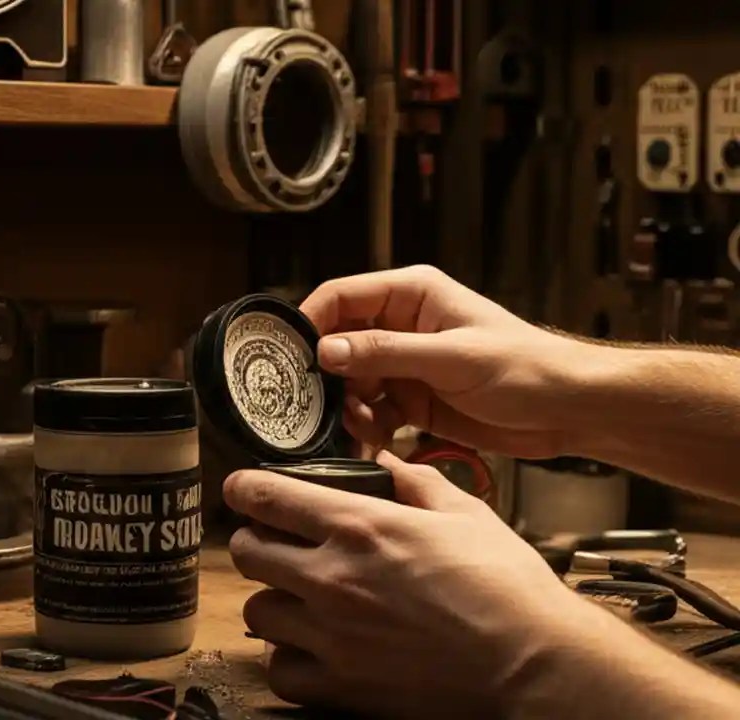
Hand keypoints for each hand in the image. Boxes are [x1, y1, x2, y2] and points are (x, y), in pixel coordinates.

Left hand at [227, 452, 587, 716]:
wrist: (534, 667)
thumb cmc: (508, 591)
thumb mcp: (467, 515)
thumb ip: (418, 481)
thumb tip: (390, 460)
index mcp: (360, 526)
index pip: (266, 496)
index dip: (243, 488)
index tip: (241, 490)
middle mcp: (333, 577)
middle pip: (246, 552)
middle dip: (254, 542)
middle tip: (274, 545)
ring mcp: (331, 635)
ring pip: (256, 610)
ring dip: (272, 600)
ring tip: (298, 600)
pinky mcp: (340, 685)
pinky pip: (280, 669)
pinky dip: (288, 659)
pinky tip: (311, 649)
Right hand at [300, 264, 593, 457]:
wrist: (567, 411)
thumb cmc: (526, 368)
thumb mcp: (451, 357)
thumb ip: (385, 352)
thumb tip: (327, 351)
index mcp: (411, 295)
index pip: (340, 297)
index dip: (310, 322)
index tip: (291, 356)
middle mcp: (401, 325)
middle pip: (338, 343)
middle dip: (329, 376)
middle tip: (323, 404)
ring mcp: (405, 365)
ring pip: (351, 382)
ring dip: (349, 406)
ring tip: (364, 424)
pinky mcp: (412, 400)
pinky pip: (371, 410)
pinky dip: (368, 426)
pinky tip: (379, 438)